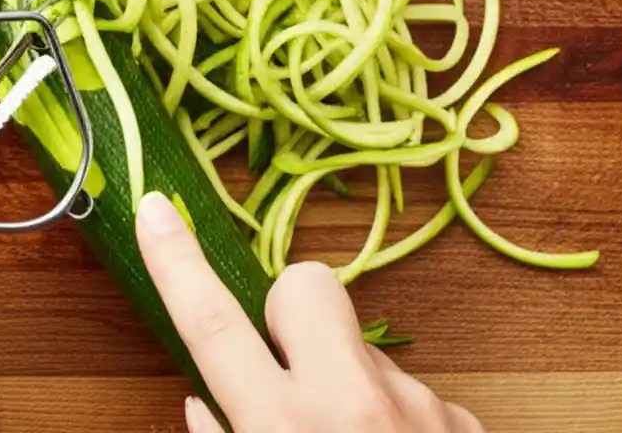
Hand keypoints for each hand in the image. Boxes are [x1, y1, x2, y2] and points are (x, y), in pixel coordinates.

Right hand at [135, 192, 482, 432]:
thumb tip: (202, 404)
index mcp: (284, 430)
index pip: (211, 326)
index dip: (177, 264)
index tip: (157, 210)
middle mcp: (353, 406)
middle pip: (306, 287)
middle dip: (288, 308)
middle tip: (288, 365)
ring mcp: (417, 409)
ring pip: (363, 348)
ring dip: (347, 382)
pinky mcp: (464, 423)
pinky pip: (410, 393)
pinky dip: (393, 421)